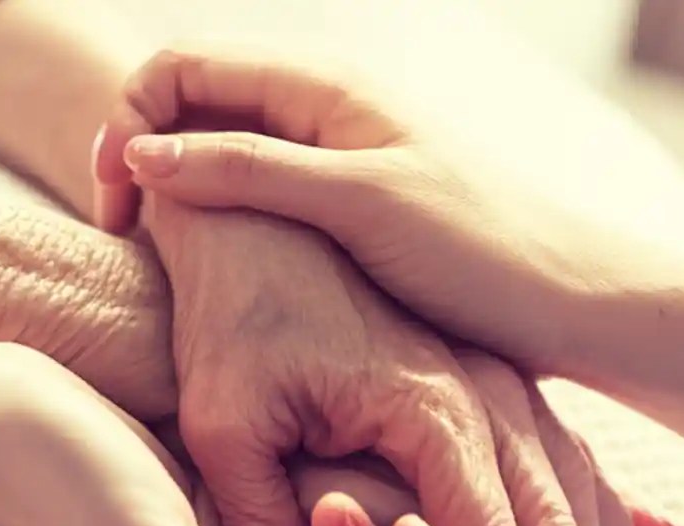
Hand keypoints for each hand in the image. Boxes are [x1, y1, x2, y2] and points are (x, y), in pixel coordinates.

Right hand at [93, 48, 683, 377]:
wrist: (568, 301)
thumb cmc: (481, 250)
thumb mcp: (359, 204)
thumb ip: (251, 170)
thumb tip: (144, 152)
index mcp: (325, 85)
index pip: (184, 67)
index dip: (127, 120)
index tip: (114, 200)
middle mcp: (325, 107)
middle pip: (196, 101)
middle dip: (142, 151)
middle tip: (125, 231)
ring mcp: (337, 154)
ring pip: (225, 147)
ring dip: (179, 186)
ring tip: (162, 254)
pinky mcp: (351, 202)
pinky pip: (262, 188)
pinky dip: (223, 213)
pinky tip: (219, 264)